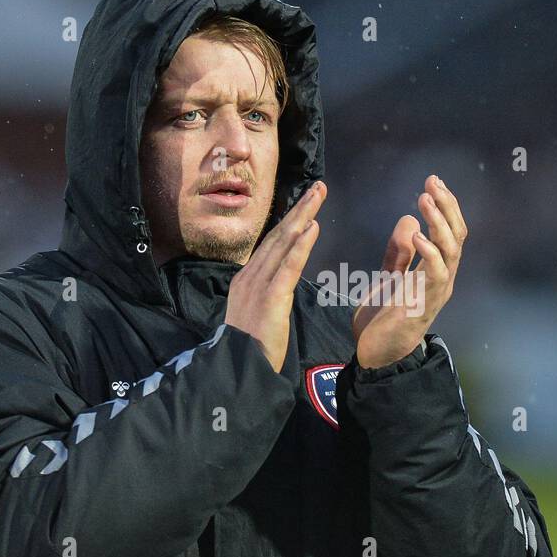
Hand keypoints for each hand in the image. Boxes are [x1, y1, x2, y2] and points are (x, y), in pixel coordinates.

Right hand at [225, 180, 325, 371]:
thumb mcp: (255, 314)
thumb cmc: (250, 348)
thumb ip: (266, 294)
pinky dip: (301, 245)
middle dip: (299, 209)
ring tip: (318, 196)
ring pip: (283, 243)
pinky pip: (288, 266)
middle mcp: (250, 275)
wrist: (238, 368)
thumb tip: (279, 283)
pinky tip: (312, 227)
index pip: (272, 243)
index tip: (306, 203)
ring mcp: (259, 284)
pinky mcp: (270, 297)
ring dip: (302, 217)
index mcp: (246, 279)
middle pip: (278, 235)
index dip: (290, 221)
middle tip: (318, 187)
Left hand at [352, 174, 465, 368]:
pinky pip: (436, 275)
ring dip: (439, 223)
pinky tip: (419, 236)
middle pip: (456, 236)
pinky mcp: (423, 304)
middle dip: (447, 207)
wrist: (375, 355)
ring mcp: (436, 292)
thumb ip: (398, 252)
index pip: (448, 232)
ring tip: (426, 199)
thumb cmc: (383, 320)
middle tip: (433, 182)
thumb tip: (408, 219)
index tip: (432, 180)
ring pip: (450, 251)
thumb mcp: (388, 276)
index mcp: (434, 271)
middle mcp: (442, 279)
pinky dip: (430, 253)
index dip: (444, 206)